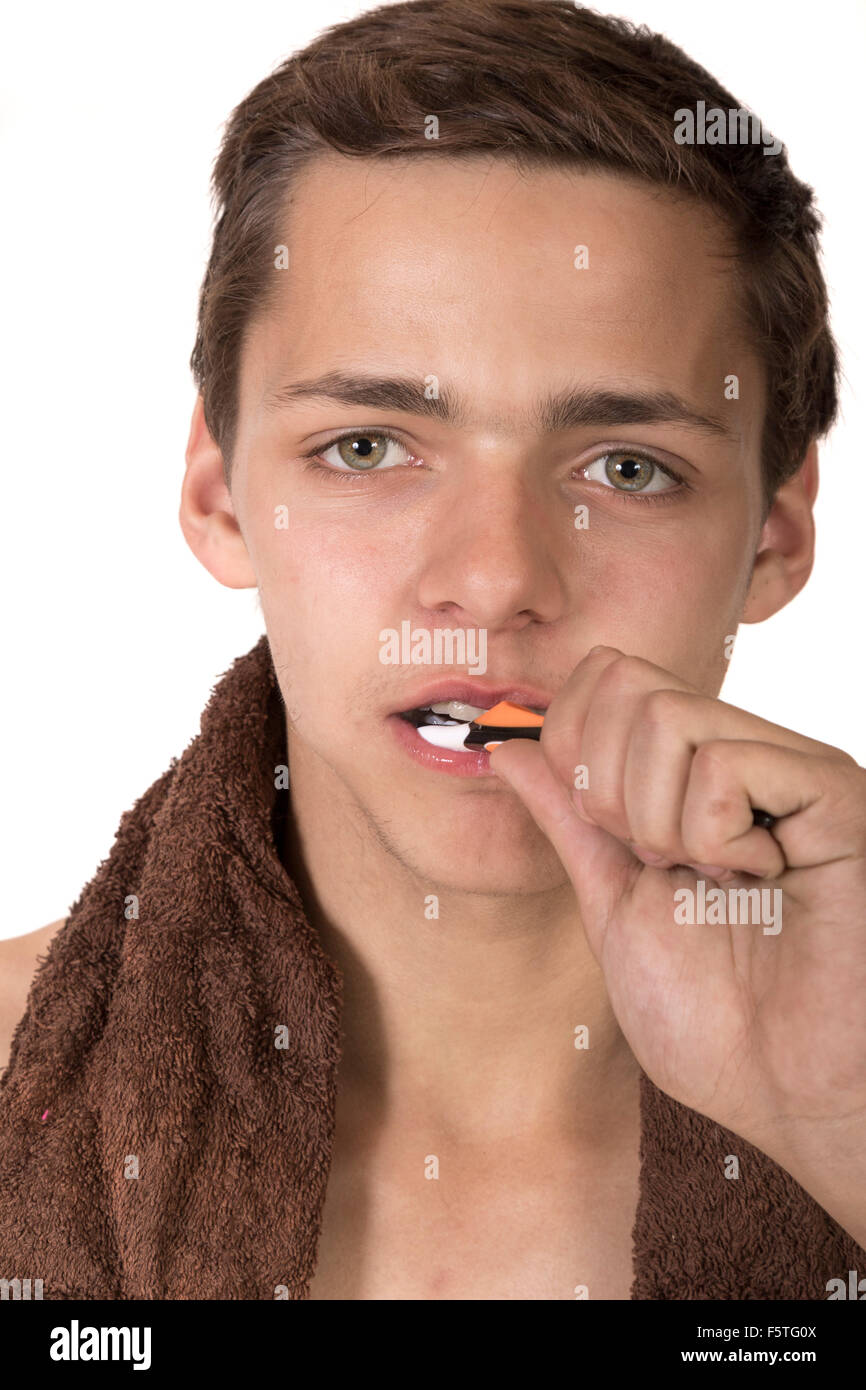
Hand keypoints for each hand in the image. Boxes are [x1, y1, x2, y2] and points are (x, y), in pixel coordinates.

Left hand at [488, 646, 865, 1163]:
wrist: (789, 1093)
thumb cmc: (714, 1017)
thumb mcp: (612, 902)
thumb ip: (566, 819)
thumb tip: (508, 744)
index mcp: (687, 775)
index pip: (604, 677)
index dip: (572, 747)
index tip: (609, 837)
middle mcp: (740, 754)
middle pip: (624, 681)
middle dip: (605, 788)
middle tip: (660, 863)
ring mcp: (787, 766)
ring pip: (665, 714)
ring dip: (657, 820)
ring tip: (712, 878)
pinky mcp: (831, 789)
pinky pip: (723, 762)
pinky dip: (711, 836)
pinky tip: (758, 878)